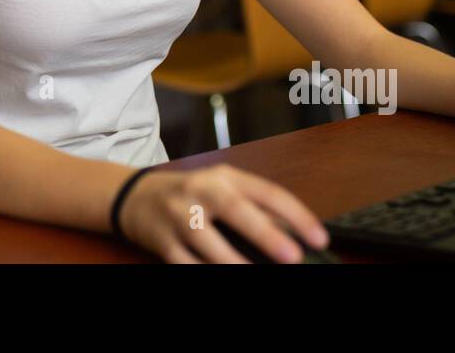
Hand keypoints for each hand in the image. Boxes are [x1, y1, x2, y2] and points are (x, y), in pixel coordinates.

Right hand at [117, 163, 328, 263]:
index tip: (318, 237)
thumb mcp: (222, 189)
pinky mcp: (163, 241)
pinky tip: (220, 277)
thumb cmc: (189, 193)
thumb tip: (291, 234)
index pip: (266, 191)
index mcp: (224, 177)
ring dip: (233, 262)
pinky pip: (185, 263)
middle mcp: (201, 192)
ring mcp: (179, 216)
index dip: (295, 214)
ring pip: (206, 240)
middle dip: (265, 234)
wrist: (136, 196)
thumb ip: (253, 207)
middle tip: (293, 256)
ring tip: (255, 275)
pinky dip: (203, 273)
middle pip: (234, 209)